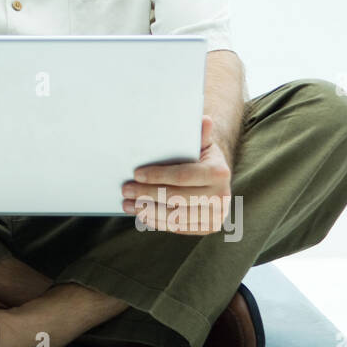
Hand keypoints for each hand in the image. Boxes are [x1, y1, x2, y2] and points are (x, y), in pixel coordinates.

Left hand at [120, 115, 230, 234]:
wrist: (216, 180)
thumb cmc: (201, 157)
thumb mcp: (201, 144)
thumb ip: (199, 135)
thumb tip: (205, 119)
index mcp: (219, 172)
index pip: (183, 176)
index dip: (157, 176)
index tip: (136, 174)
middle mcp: (221, 197)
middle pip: (176, 198)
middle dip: (146, 194)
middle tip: (125, 190)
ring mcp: (215, 216)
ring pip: (175, 217)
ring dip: (147, 211)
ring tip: (128, 204)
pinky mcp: (207, 227)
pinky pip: (178, 227)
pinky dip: (157, 221)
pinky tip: (142, 214)